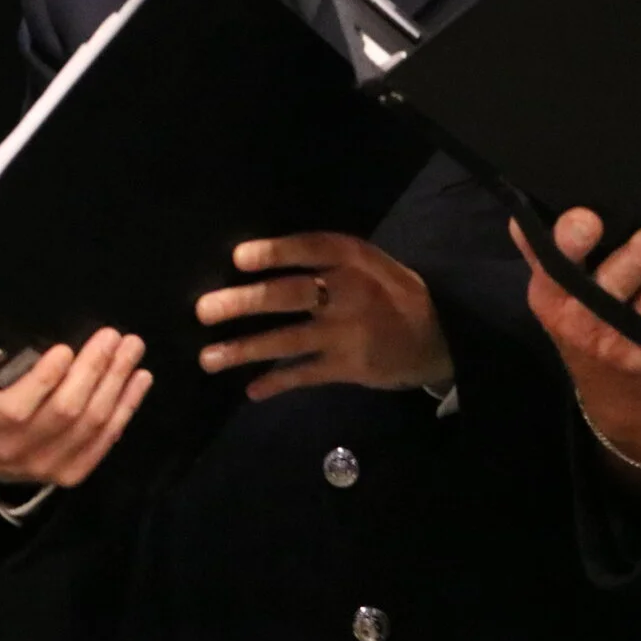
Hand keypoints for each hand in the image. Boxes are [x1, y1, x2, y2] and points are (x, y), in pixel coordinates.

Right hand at [0, 322, 149, 487]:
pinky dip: (127, 409)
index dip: (45, 382)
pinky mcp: (75, 471)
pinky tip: (140, 380)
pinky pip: (107, 440)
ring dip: (116, 384)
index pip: (19, 408)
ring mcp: (51, 464)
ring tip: (131, 349)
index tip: (64, 348)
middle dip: (94, 371)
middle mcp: (20, 450)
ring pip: (92, 424)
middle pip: (66, 412)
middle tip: (115, 335)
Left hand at [195, 233, 451, 400]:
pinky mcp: (350, 366)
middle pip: (290, 295)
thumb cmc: (385, 291)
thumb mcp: (366, 262)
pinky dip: (276, 383)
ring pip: (288, 340)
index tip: (237, 258)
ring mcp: (348, 333)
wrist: (438, 335)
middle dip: (244, 303)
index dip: (275, 253)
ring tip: (207, 358)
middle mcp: (349, 293)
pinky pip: (305, 375)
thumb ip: (321, 257)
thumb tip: (249, 260)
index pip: (311, 249)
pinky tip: (250, 390)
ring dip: (244, 350)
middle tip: (202, 311)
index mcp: (352, 259)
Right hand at [513, 210, 640, 475]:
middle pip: (613, 284)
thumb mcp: (554, 301)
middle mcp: (584, 321)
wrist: (619, 402)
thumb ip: (543, 258)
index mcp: (552, 299)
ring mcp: (624, 343)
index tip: (588, 219)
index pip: (554, 268)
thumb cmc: (585, 331)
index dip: (569, 244)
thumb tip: (520, 218)